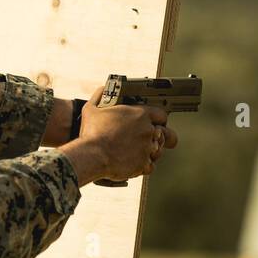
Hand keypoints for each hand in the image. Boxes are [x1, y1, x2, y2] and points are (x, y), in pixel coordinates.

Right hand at [58, 87, 176, 185]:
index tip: (156, 122)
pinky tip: (137, 164)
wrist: (92, 155)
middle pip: (165, 134)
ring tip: (141, 152)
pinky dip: (144, 166)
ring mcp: (147, 148)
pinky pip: (150, 166)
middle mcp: (147, 131)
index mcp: (139, 115)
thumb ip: (99, 96)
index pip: (161, 114)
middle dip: (161, 137)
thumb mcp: (92, 109)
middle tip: (154, 139)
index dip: (159, 119)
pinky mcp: (143, 164)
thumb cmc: (92, 133)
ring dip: (151, 152)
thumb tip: (102, 90)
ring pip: (158, 151)